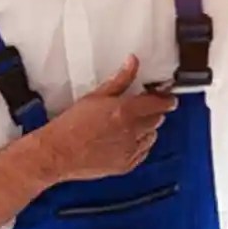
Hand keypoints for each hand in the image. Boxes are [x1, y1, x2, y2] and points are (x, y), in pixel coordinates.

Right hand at [38, 55, 177, 182]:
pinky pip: (143, 153)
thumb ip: (120, 80)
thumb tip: (133, 63)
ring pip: (151, 137)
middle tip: (146, 108)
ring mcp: (130, 150)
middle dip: (155, 113)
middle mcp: (132, 132)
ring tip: (132, 125)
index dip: (166, 100)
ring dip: (148, 129)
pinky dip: (140, 145)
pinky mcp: (125, 165)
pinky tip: (128, 140)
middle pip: (157, 120)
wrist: (58, 153)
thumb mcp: (95, 96)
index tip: (168, 98)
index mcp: (125, 111)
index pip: (157, 104)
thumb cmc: (71, 125)